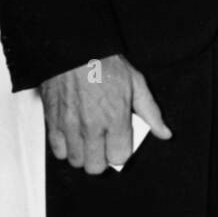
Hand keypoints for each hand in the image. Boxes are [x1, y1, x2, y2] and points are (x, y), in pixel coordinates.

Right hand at [40, 53, 171, 174]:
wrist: (75, 49)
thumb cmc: (106, 64)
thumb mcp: (136, 84)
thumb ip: (151, 113)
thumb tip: (165, 133)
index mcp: (115, 118)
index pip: (119, 157)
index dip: (121, 152)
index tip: (120, 143)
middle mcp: (91, 127)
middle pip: (96, 166)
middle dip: (102, 158)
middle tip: (104, 144)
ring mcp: (69, 126)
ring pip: (76, 161)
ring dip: (83, 155)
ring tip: (89, 140)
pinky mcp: (52, 121)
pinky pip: (58, 151)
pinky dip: (65, 148)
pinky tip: (73, 135)